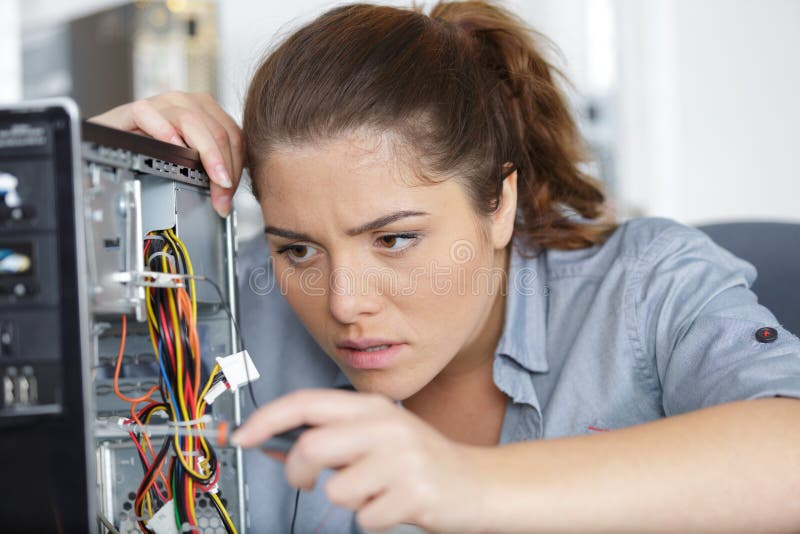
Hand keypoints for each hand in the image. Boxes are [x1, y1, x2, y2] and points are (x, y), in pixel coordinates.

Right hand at [89, 92, 242, 216]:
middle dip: (224, 168)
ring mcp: (160, 104)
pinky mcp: (134, 110)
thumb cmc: (148, 149)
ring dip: (207, 155)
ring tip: (211, 180)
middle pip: (218, 130)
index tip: (229, 192)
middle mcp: (184, 103)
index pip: (233, 135)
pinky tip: (174, 152)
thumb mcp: (186, 159)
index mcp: (204, 111)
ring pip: (193, 122)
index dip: (237, 165)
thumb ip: (209, 167)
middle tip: (222, 196)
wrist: (108, 140)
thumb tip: (227, 196)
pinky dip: (166, 133)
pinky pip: (152, 116)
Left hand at [231, 389, 486, 532]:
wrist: (475, 483)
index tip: (242, 437)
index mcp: (371, 407)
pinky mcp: (414, 493)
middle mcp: (385, 425)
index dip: (267, 419)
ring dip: (347, 500)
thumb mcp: (375, 435)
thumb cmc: (417, 460)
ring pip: (335, 489)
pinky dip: (372, 520)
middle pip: (312, 448)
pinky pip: (363, 519)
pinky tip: (394, 506)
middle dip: (296, 474)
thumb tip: (271, 443)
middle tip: (305, 482)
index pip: (306, 402)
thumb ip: (329, 435)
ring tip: (374, 491)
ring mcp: (401, 459)